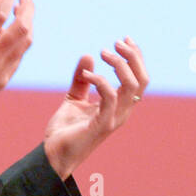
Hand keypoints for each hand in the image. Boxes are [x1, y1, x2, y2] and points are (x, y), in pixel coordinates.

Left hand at [42, 38, 148, 179]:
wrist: (53, 155)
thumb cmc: (66, 130)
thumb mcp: (74, 98)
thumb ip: (82, 80)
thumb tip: (88, 55)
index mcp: (119, 106)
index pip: (139, 79)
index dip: (136, 57)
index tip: (124, 39)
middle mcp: (122, 112)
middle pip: (142, 80)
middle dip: (133, 57)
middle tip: (116, 43)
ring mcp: (114, 119)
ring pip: (132, 86)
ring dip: (119, 64)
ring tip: (103, 53)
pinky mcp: (102, 125)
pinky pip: (109, 97)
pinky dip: (99, 80)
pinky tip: (86, 74)